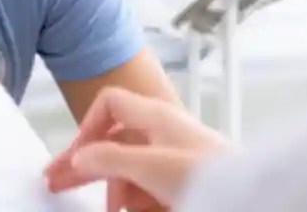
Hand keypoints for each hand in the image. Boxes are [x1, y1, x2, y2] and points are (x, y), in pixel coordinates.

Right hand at [44, 87, 230, 210]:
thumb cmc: (209, 175)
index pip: (109, 105)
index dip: (87, 129)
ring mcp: (173, 158)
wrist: (249, 198)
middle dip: (86, 165)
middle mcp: (163, 133)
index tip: (72, 159)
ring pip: (129, 171)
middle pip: (113, 142)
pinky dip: (138, 202)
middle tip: (56, 186)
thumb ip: (109, 159)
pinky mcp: (182, 183)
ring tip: (119, 211)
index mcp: (156, 116)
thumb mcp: (149, 165)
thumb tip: (78, 158)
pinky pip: (148, 189)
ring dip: (118, 193)